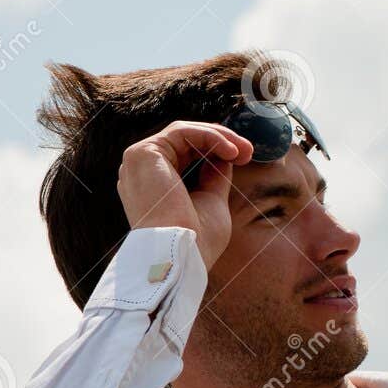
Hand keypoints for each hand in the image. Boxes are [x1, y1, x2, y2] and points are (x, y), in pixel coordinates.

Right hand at [117, 121, 253, 270]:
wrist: (182, 255)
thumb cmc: (198, 240)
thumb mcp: (212, 201)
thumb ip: (214, 177)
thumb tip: (224, 156)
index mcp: (154, 185)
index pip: (185, 154)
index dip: (217, 151)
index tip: (246, 157)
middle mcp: (142, 172)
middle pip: (185, 140)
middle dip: (222, 140)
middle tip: (249, 151)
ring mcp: (139, 163)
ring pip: (184, 133)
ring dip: (219, 136)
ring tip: (244, 151)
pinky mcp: (143, 154)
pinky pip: (181, 132)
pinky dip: (210, 136)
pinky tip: (230, 151)